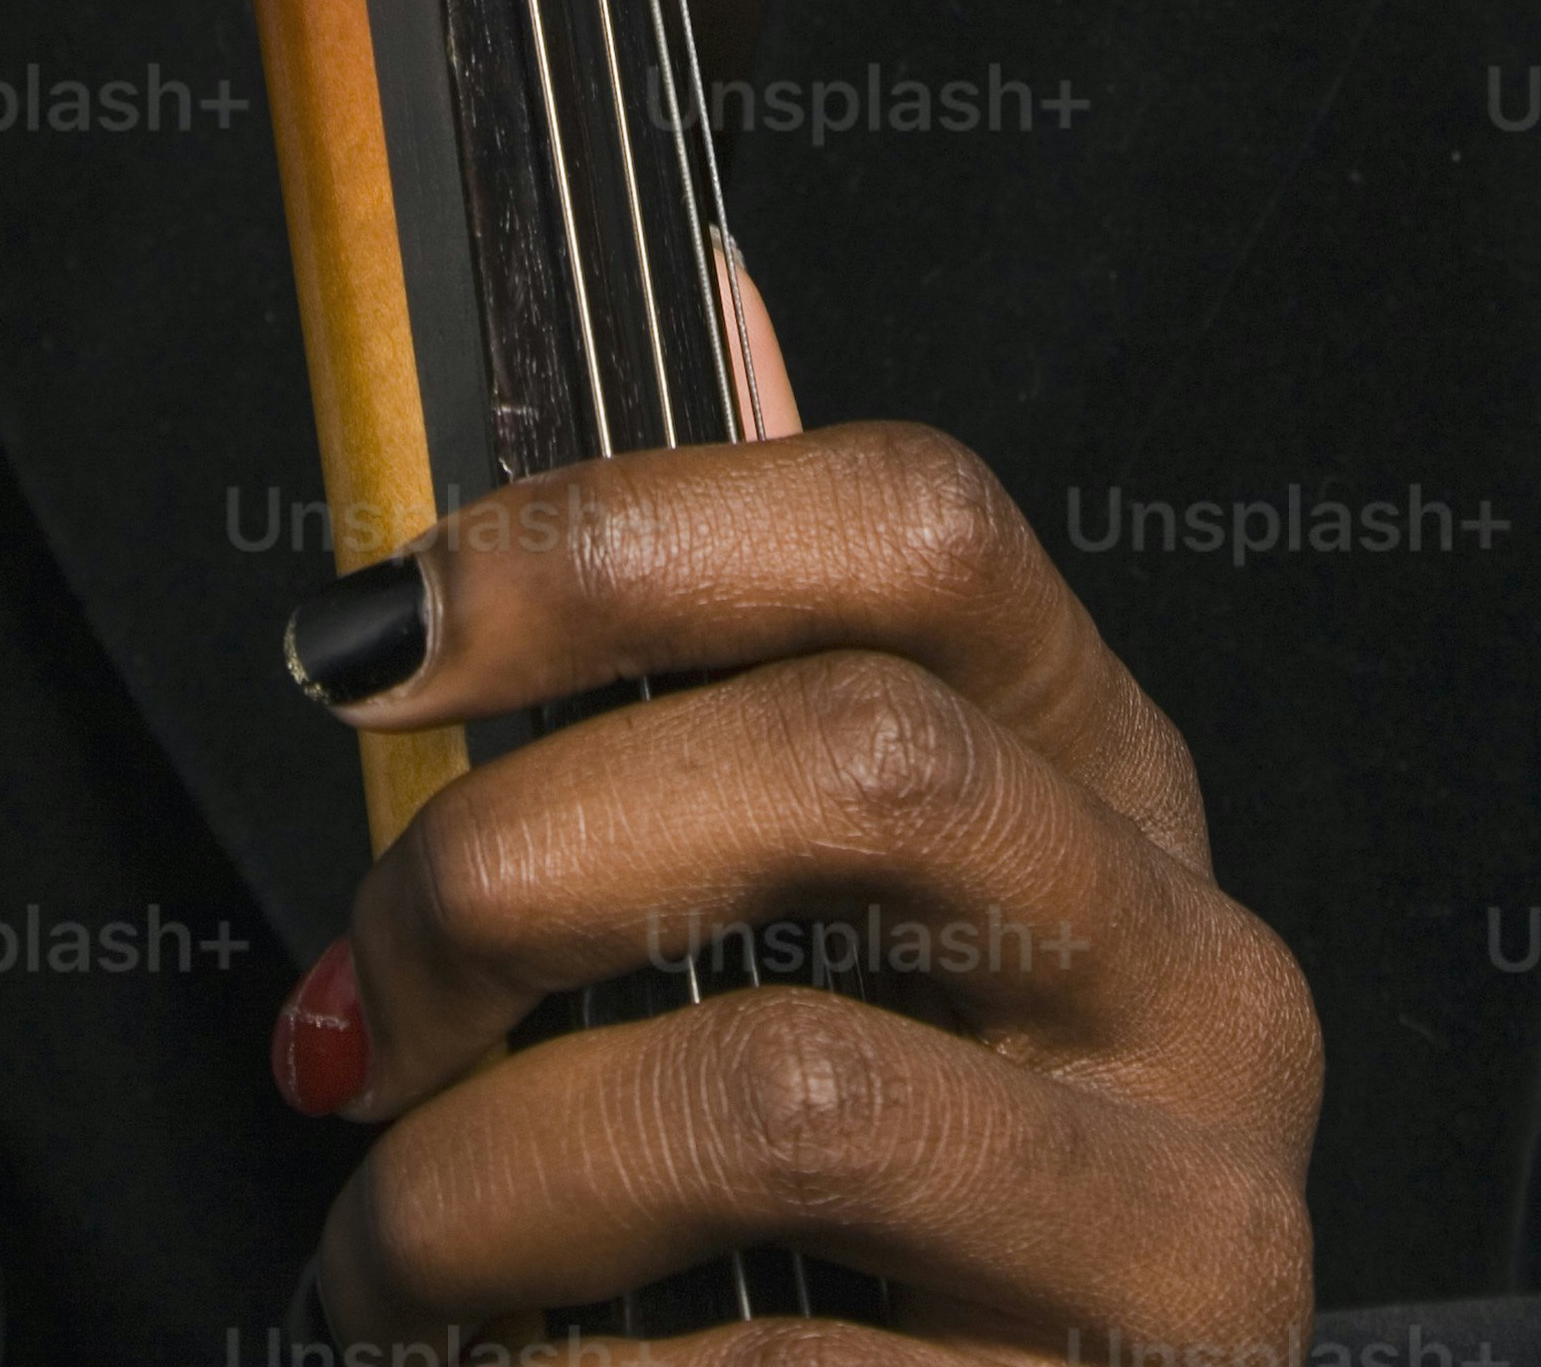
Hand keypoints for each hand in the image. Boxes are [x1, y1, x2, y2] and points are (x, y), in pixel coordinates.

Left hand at [267, 415, 1321, 1362]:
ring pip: (788, 1091)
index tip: (368, 635)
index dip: (621, 533)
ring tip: (382, 1262)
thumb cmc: (869, 1216)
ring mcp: (1183, 1229)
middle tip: (342, 1016)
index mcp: (1115, 786)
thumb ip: (755, 641)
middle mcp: (1198, 978)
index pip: (923, 522)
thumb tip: (708, 278)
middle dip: (513, 869)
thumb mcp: (843, 916)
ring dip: (491, 1183)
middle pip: (852, 764)